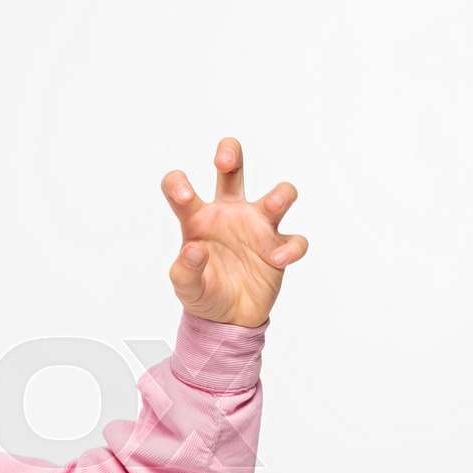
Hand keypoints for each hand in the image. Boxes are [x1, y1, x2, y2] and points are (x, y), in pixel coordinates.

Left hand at [161, 137, 306, 327]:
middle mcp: (229, 214)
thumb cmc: (204, 293)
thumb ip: (184, 270)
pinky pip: (294, 240)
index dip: (178, 183)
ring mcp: (257, 228)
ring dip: (279, 196)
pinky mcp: (280, 247)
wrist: (228, 318)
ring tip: (271, 207)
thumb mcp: (185, 287)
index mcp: (199, 219)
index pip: (181, 189)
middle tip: (224, 161)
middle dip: (231, 154)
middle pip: (233, 171)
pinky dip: (290, 248)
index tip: (183, 196)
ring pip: (278, 196)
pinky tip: (277, 260)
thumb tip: (194, 249)